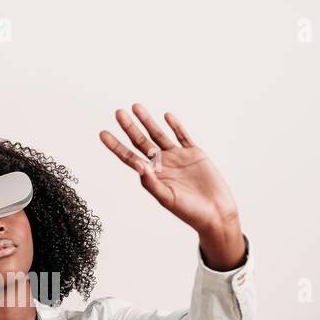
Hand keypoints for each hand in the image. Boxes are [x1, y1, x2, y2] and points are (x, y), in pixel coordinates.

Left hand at [99, 104, 239, 235]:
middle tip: (118, 112)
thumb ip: (151, 182)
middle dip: (130, 127)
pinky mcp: (194, 154)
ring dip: (148, 121)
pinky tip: (167, 116)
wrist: (216, 213)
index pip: (129, 157)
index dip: (116, 146)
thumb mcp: (167, 198)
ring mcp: (178, 157)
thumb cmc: (190, 211)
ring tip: (136, 106)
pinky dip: (175, 126)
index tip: (102, 133)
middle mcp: (162, 164)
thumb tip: (138, 165)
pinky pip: (182, 136)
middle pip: (141, 142)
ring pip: (159, 135)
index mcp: (152, 176)